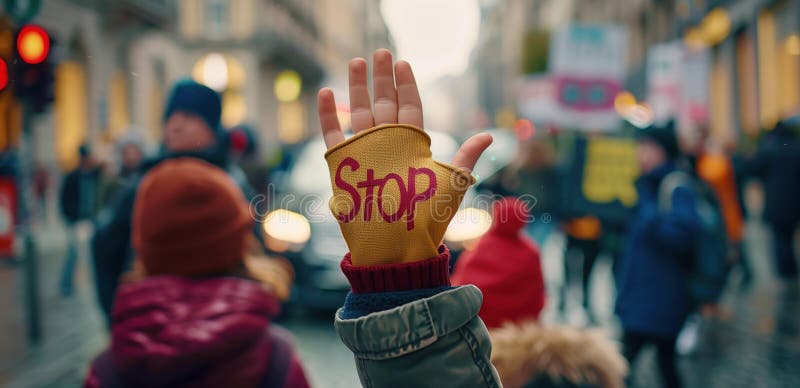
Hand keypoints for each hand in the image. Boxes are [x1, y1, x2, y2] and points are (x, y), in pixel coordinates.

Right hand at [316, 49, 491, 264]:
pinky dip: (330, 115)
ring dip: (357, 88)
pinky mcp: (344, 165)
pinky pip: (334, 135)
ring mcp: (366, 153)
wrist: (397, 245)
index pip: (410, 107)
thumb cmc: (428, 218)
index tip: (403, 63)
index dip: (407, 85)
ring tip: (356, 62)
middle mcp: (389, 146)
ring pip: (359, 113)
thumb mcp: (453, 184)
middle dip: (382, 78)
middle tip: (380, 53)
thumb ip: (466, 157)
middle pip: (384, 104)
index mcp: (414, 146)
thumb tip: (489, 136)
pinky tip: (328, 93)